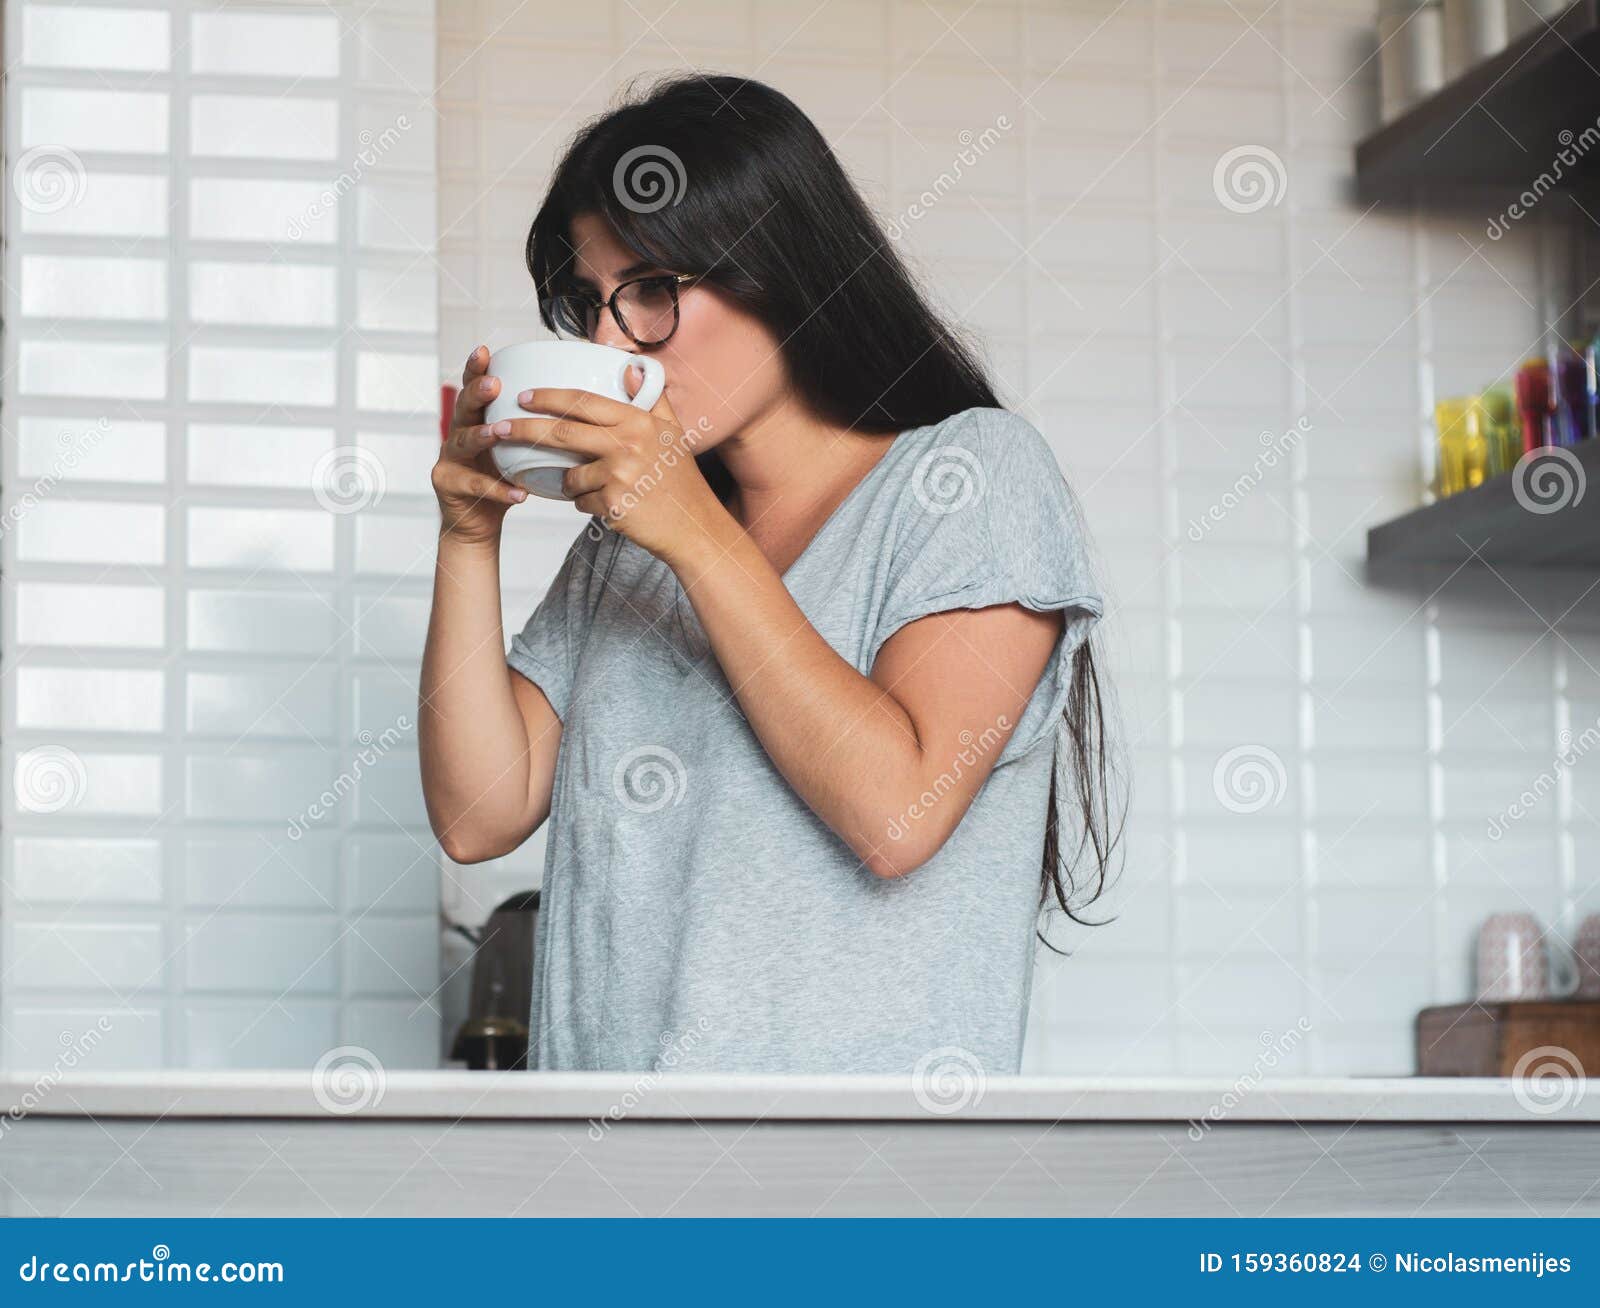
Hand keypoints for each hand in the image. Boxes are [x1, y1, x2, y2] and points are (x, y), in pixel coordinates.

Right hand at [431, 346, 526, 545]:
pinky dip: (498, 489)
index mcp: (477, 419)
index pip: (475, 388)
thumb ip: (537, 428)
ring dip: (481, 435)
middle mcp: (459, 433)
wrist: (480, 522)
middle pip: (463, 407)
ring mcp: (450, 459)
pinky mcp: (448, 485)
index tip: (485, 350)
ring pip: (462, 442)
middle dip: (477, 393)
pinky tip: (518, 493)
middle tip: (494, 383)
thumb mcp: (519, 449)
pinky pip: (475, 486)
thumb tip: (581, 406)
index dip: (476, 368)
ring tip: (498, 431)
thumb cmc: (504, 479)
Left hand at [503, 369, 727, 565]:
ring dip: (572, 483)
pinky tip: (611, 506)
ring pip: (570, 476)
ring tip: (597, 488)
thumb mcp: (672, 433)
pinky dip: (588, 505)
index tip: (523, 397)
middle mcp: (627, 444)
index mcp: (638, 421)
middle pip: (562, 433)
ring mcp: (619, 475)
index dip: (548, 398)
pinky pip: (581, 502)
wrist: (693, 526)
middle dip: (524, 430)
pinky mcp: (612, 504)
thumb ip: (652, 398)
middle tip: (498, 430)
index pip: (583, 402)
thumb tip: (631, 367)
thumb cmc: (681, 481)